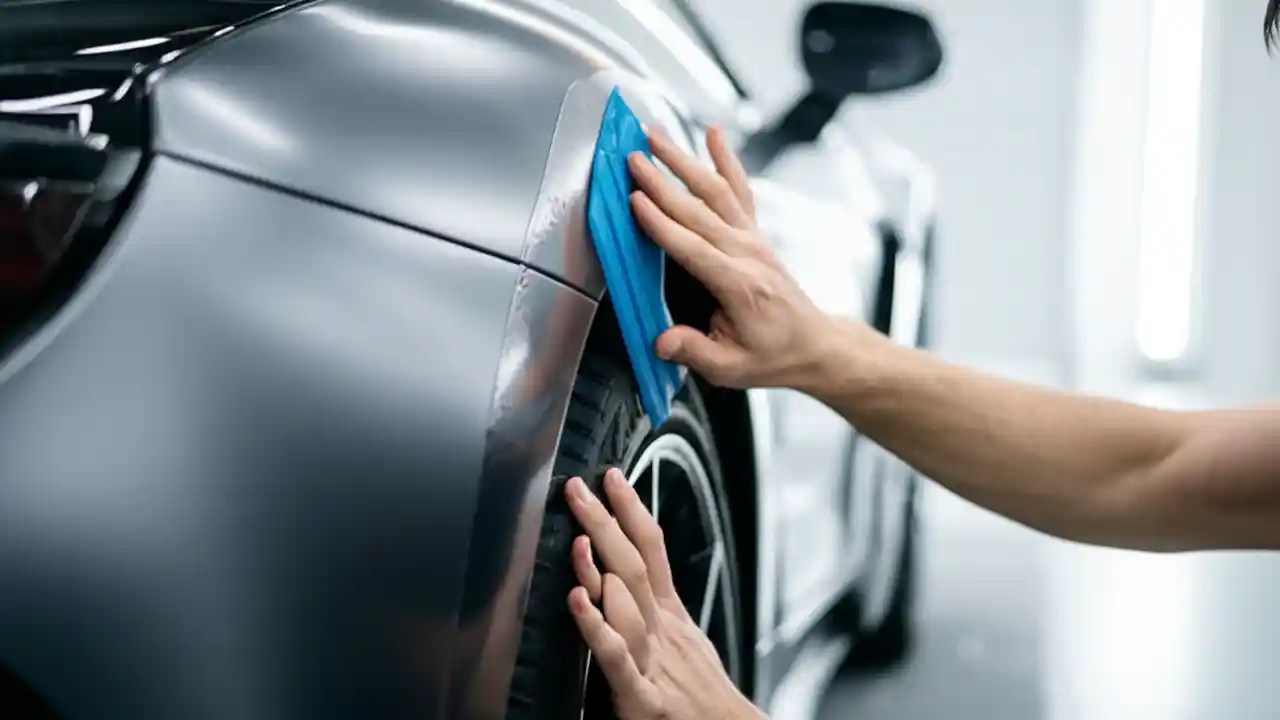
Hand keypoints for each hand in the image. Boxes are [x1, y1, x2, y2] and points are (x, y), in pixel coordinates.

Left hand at [564, 469, 764, 719]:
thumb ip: (658, 611)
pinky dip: (597, 628)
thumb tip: (625, 580)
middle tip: (579, 488)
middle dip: (605, 522)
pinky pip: (616, 658)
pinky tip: (577, 601)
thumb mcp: (687, 644)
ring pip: (628, 606)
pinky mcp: (642, 698)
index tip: (612, 477)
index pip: (652, 550)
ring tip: (578, 537)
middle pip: (634, 566)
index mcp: (671, 617)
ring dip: (600, 568)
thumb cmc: (702, 700)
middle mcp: (663, 632)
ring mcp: (654, 662)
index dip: (632, 510)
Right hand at [628, 128, 843, 391]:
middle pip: (698, 210)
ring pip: (716, 190)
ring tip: (656, 135)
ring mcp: (752, 239)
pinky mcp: (754, 233)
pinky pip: (739, 190)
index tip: (636, 201)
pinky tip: (715, 135)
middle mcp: (747, 254)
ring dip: (684, 160)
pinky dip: (726, 160)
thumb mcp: (731, 368)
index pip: (693, 248)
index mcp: (739, 286)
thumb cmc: (771, 355)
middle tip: (633, 159)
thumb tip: (664, 342)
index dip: (662, 224)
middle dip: (662, 182)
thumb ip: (695, 351)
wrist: (812, 344)